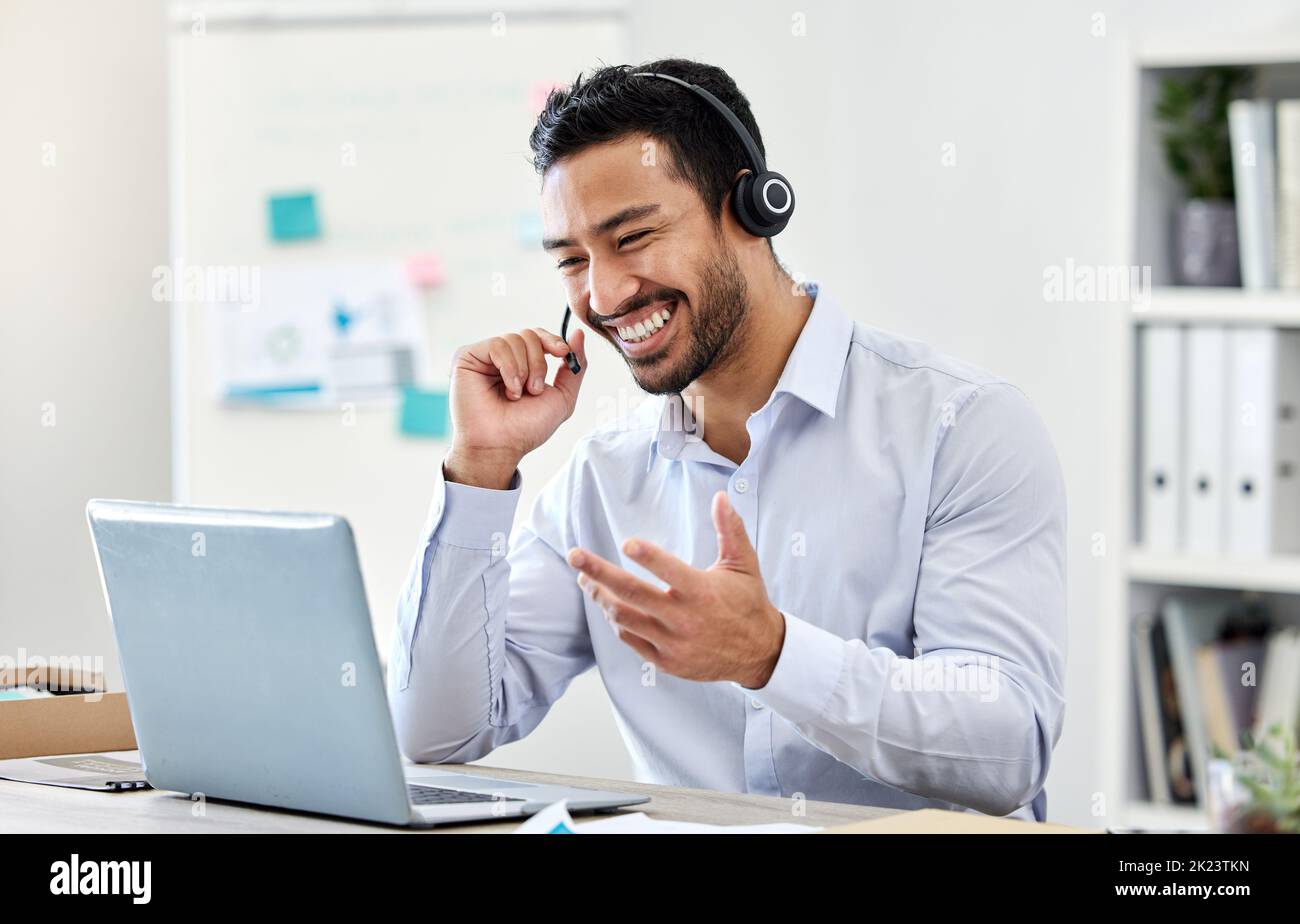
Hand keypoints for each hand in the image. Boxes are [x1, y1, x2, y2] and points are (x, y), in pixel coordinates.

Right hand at [445, 325, 586, 488]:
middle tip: (534, 391)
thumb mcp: (562, 397)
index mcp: (522, 364)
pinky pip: (497, 345)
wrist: (501, 446)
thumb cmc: (526, 428)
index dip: (552, 340)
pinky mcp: (467, 357)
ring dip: (524, 370)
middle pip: (529, 335)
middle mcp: (502, 358)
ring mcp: (484, 357)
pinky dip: (509, 367)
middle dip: (539, 363)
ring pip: (515, 338)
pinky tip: (508, 389)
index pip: (538, 336)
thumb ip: (575, 367)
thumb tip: (579, 333)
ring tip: (517, 395)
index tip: (563, 353)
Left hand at [566, 491, 785, 688]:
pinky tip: (607, 604)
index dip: (648, 557)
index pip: (670, 572)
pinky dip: (616, 622)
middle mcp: (684, 619)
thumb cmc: (748, 602)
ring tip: (585, 580)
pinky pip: (631, 639)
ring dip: (600, 597)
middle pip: (631, 594)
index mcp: (702, 592)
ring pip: (624, 618)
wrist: (759, 652)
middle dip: (598, 572)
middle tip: (575, 556)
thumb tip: (721, 496)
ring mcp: (673, 643)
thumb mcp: (744, 564)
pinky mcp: (666, 661)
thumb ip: (730, 529)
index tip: (626, 543)